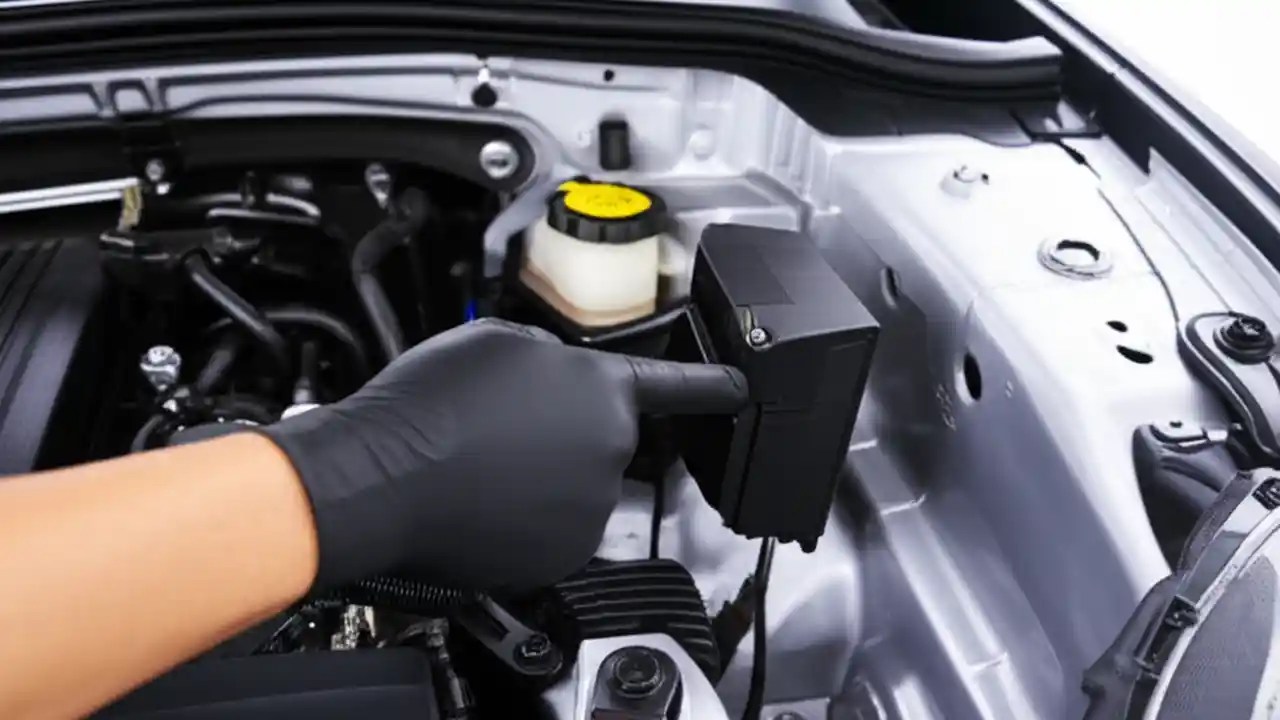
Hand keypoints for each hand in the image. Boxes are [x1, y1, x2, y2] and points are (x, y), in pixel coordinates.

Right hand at [261, 319, 747, 590]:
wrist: (384, 476)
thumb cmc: (431, 403)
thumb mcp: (497, 344)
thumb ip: (551, 361)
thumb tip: (556, 381)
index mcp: (601, 390)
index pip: (677, 385)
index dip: (712, 383)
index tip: (738, 386)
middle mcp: (610, 449)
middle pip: (600, 439)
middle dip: (563, 435)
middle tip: (502, 432)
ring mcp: (589, 507)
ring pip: (574, 487)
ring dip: (542, 479)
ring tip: (482, 467)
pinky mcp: (562, 554)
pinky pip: (552, 530)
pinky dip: (525, 521)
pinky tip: (483, 501)